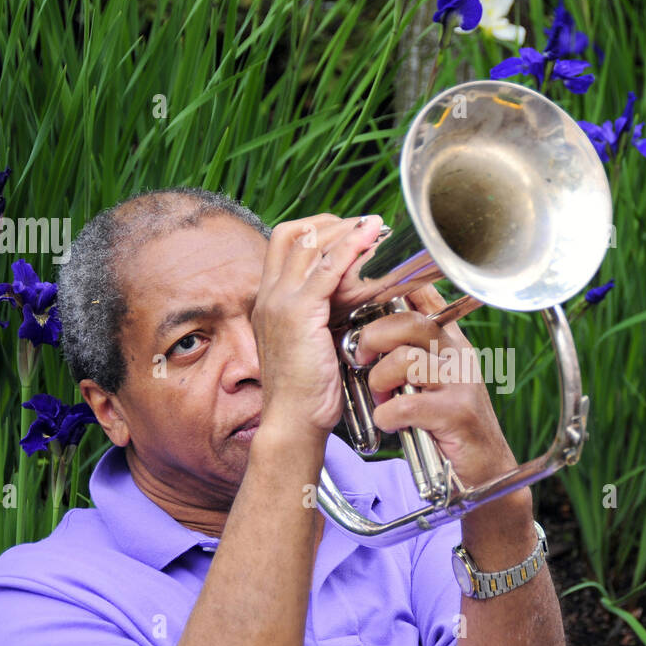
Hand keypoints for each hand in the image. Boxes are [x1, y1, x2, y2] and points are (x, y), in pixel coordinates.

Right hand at [253, 213, 383, 441]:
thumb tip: (353, 298)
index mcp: (270, 301)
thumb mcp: (314, 344)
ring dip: (346, 230)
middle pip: (292, 234)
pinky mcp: (297, 315)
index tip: (349, 231)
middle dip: (330, 222)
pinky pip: (325, 270)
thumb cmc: (309, 392)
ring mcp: (280, 303)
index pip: (285, 245)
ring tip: (376, 226)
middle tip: (365, 224)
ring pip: (309, 245)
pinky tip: (370, 238)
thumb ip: (326, 316)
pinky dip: (349, 248)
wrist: (293, 422)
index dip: (317, 230)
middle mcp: (269, 296)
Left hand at [350, 282, 518, 490]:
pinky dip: (388, 415)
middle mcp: (459, 357)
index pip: (427, 299)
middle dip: (374, 337)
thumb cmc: (453, 425)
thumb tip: (376, 331)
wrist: (488, 469)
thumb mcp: (439, 380)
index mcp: (452, 344)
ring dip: (380, 381)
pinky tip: (389, 422)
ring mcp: (460, 384)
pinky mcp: (456, 414)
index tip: (369, 300)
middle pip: (411, 323)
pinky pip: (407, 405)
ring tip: (381, 397)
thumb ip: (416, 354)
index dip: (396, 291)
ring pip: (406, 361)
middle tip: (361, 357)